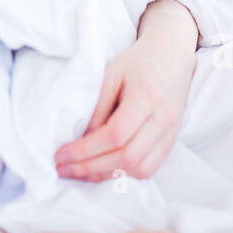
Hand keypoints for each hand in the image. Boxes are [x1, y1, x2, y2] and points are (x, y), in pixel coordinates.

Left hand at [54, 0, 198, 181]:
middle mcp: (163, 119)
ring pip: (139, 169)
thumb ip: (97, 106)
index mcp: (147, 97)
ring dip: (106, 175)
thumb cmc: (138, 62)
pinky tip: (103, 169)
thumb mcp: (111, 73)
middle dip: (91, 168)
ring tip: (79, 172)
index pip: (115, 134)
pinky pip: (149, 169)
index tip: (61, 155)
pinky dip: (124, 174)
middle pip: (127, 157)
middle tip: (63, 168)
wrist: (172, 56)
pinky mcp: (172, 142)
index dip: (86, 150)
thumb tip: (81, 139)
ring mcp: (171, 133)